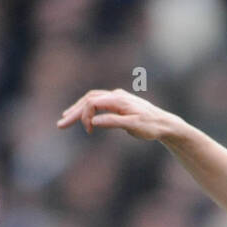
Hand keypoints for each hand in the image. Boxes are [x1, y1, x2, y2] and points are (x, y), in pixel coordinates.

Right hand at [57, 88, 177, 139]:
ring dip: (79, 110)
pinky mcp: (119, 104)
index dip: (86, 115)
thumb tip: (93, 121)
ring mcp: (117, 99)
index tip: (88, 130)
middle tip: (60, 124)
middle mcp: (115, 95)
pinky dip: (88, 110)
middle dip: (74, 111)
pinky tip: (84, 118)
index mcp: (117, 99)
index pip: (93, 102)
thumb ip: (113, 122)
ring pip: (92, 100)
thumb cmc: (151, 126)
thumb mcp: (133, 126)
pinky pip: (99, 104)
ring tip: (66, 119)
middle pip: (88, 99)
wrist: (165, 124)